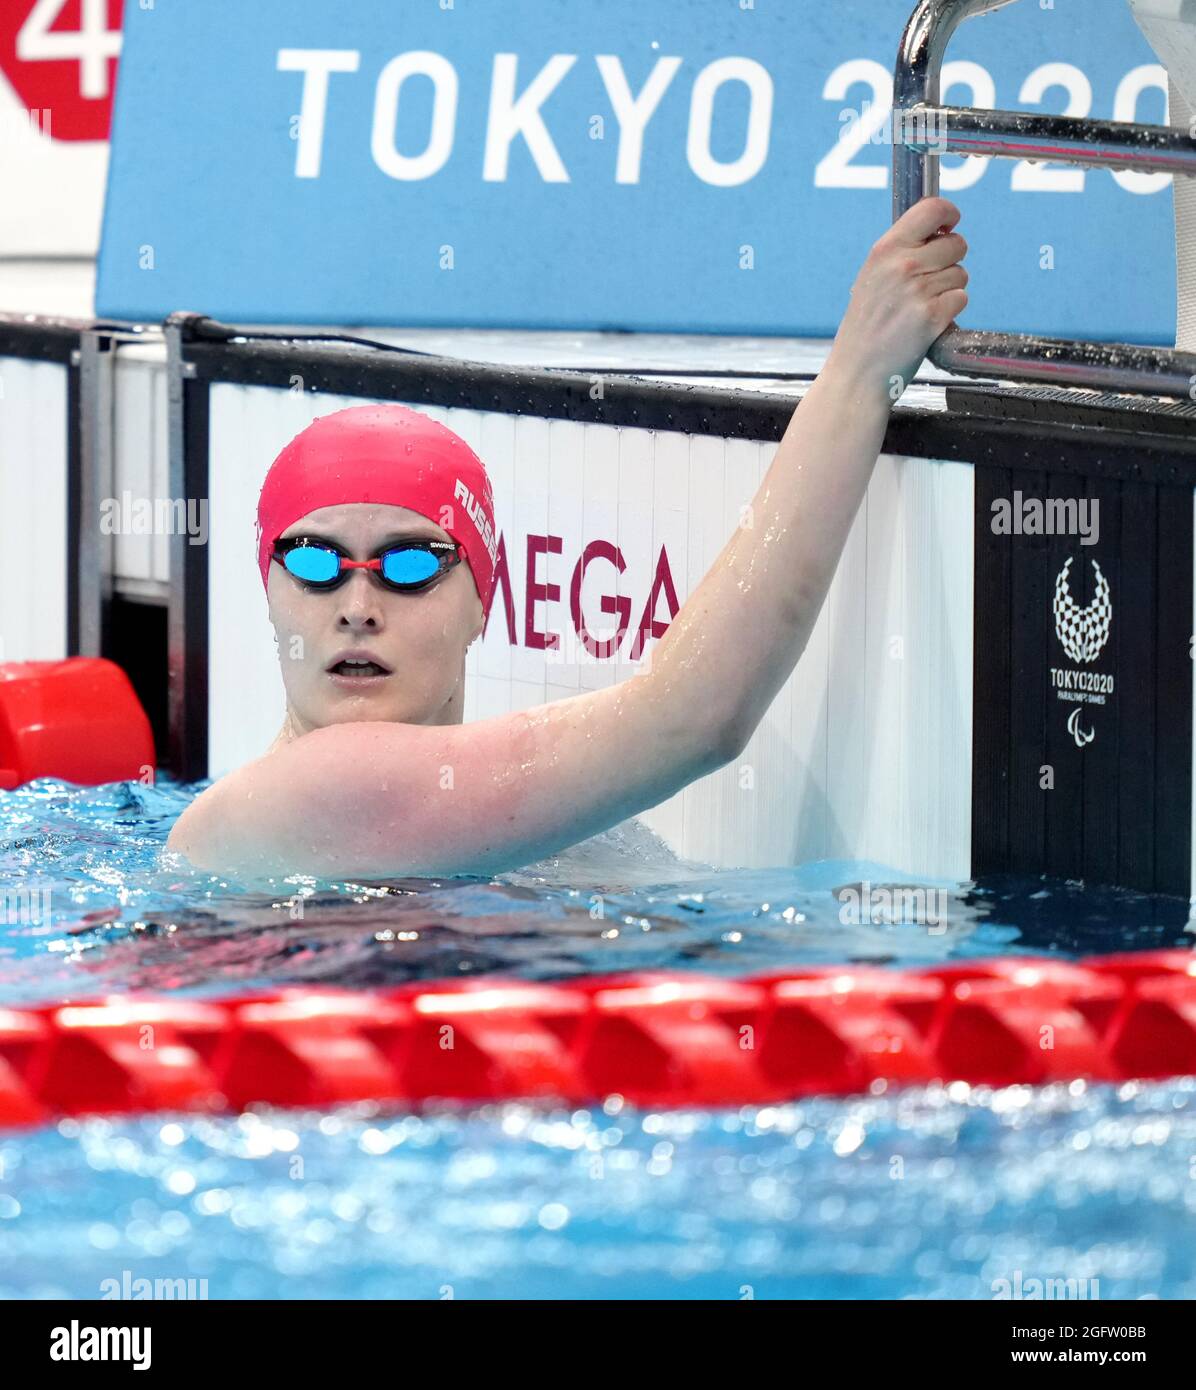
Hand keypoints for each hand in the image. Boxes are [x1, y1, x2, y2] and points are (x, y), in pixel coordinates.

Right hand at [825, 196, 968, 398]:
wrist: (856, 373)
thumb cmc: (864, 329)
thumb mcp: (871, 279)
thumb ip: (900, 253)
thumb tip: (940, 231)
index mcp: (884, 250)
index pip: (932, 209)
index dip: (949, 214)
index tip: (950, 224)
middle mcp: (903, 265)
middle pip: (956, 244)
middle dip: (951, 262)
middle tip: (929, 284)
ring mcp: (919, 291)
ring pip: (961, 274)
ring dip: (949, 290)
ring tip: (921, 308)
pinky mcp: (933, 316)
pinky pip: (961, 299)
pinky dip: (950, 312)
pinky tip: (927, 324)